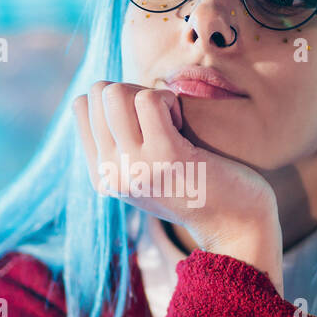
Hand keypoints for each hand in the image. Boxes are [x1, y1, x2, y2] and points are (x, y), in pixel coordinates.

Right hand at [72, 81, 284, 293]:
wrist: (235, 225)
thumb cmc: (196, 186)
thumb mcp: (145, 169)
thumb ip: (120, 143)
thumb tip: (103, 93)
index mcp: (100, 175)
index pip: (82, 104)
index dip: (116, 100)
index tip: (143, 123)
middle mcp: (109, 173)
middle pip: (99, 92)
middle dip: (133, 92)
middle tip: (162, 121)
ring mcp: (133, 166)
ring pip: (116, 92)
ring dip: (151, 96)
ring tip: (172, 123)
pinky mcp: (164, 156)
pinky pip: (149, 98)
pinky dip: (170, 101)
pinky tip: (184, 125)